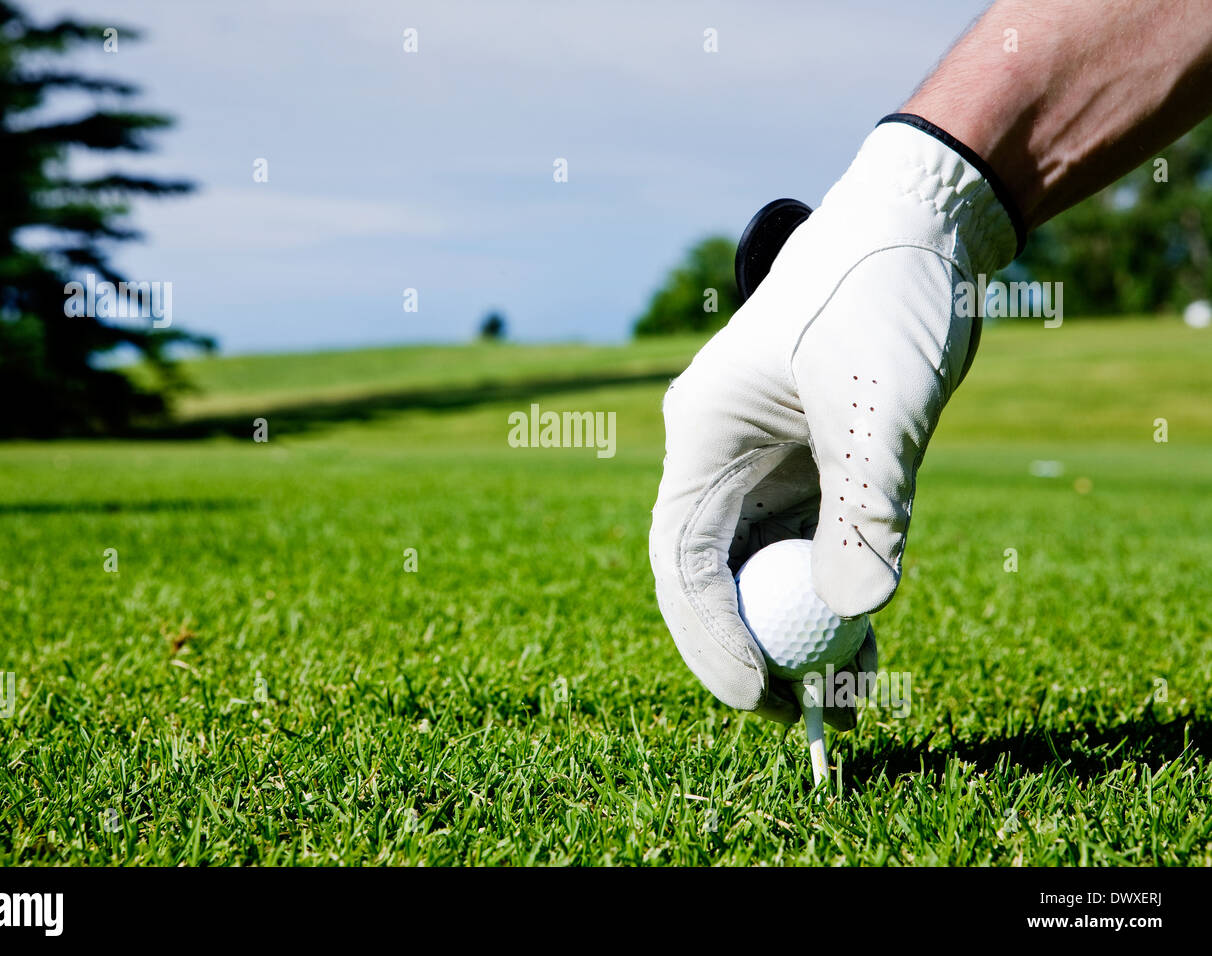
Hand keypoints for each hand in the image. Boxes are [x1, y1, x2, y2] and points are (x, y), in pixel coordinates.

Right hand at [649, 117, 1019, 717]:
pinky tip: (867, 644)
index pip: (682, 557)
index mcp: (703, 434)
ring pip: (764, 571)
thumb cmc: (883, 289)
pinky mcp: (813, 467)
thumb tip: (855, 616)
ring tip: (844, 699)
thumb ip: (867, 504)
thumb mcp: (879, 400)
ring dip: (795, 633)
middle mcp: (722, 458)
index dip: (710, 634)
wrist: (924, 221)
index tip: (758, 691)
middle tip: (796, 714)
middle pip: (714, 575)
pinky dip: (834, 596)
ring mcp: (766, 465)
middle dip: (748, 646)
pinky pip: (812, 549)